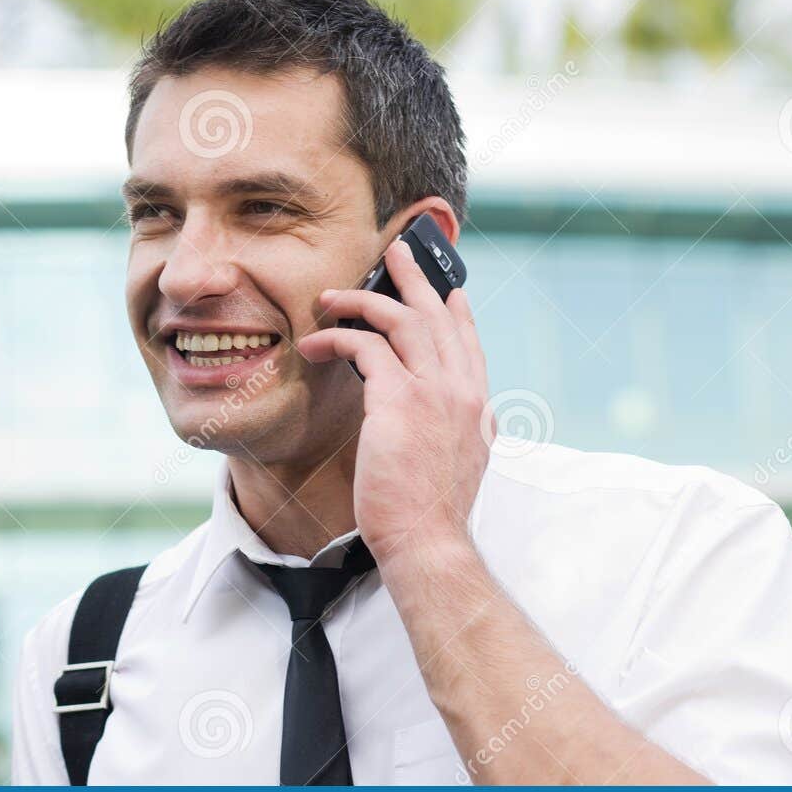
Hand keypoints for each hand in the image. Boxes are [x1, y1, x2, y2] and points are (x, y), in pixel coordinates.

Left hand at [296, 237, 493, 562]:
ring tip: (330, 295)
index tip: (445, 287)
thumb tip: (462, 416)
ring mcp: (435, 392)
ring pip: (400, 319)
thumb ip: (463, 429)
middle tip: (394, 251)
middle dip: (413, 277)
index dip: (454, 310)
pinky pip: (365, 347)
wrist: (428, 540)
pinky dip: (336, 339)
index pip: (468, 342)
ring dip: (361, 300)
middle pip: (437, 315)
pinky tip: (314, 345)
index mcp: (477, 406)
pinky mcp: (399, 400)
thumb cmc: (432, 512)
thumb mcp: (463, 462)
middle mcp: (462, 390)